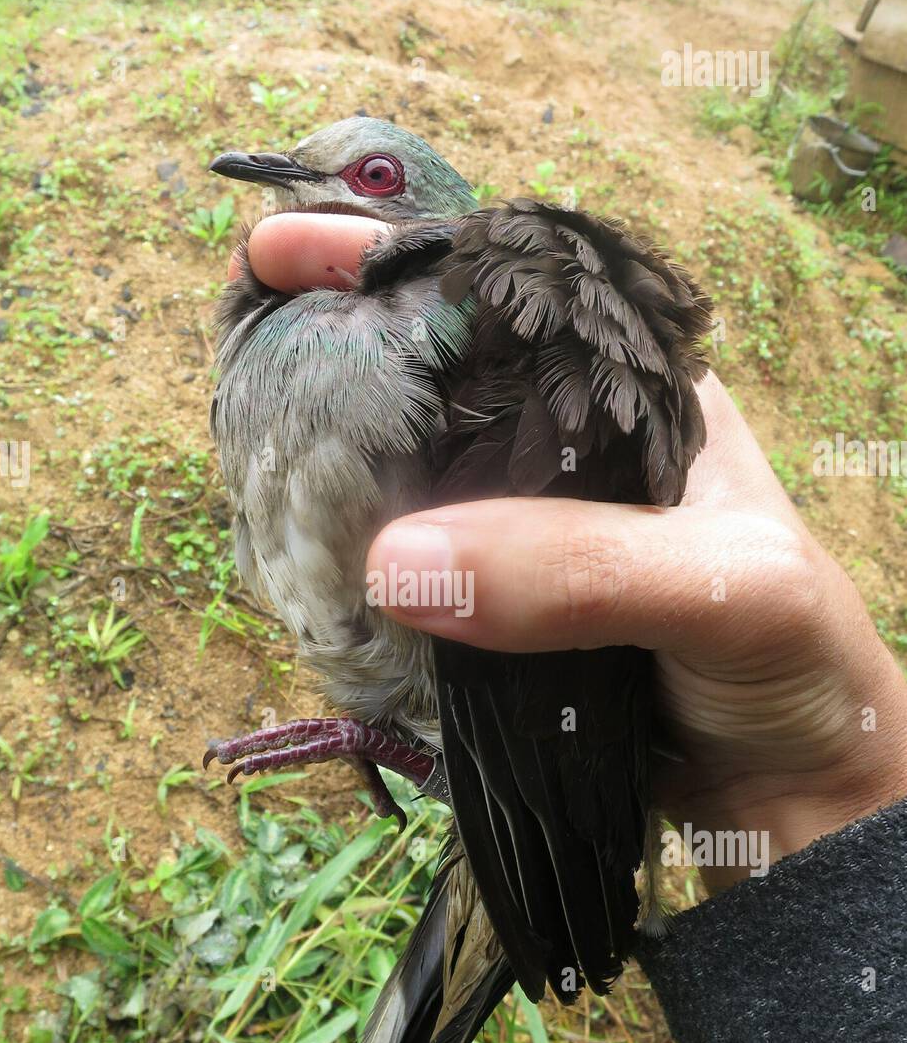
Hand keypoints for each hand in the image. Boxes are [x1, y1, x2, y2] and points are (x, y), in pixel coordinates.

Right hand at [241, 214, 906, 886]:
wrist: (794, 791)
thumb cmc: (796, 664)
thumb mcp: (724, 589)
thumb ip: (580, 568)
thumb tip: (395, 562)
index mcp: (635, 387)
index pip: (504, 290)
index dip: (392, 256)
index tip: (282, 251)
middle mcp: (568, 443)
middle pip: (432, 374)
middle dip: (337, 355)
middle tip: (246, 354)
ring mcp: (523, 528)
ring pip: (405, 476)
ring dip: (330, 468)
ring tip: (251, 457)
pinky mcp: (493, 609)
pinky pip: (404, 574)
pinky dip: (349, 569)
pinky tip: (302, 564)